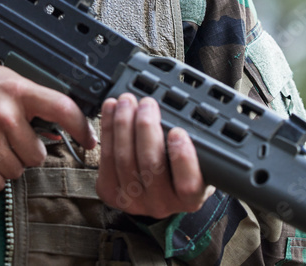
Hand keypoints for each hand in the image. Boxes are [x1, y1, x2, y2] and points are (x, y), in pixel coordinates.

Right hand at [0, 65, 96, 192]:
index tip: (88, 139)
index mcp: (15, 89)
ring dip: (8, 165)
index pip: (62, 107)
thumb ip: (28, 96)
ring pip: (19, 170)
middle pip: (38, 153)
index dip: (81, 126)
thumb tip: (58, 120)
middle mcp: (4, 113)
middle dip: (27, 152)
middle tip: (9, 140)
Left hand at [96, 93, 213, 218]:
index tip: (178, 131)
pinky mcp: (110, 192)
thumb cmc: (180, 169)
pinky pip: (106, 158)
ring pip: (124, 159)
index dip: (182, 157)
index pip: (188, 184)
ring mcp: (133, 201)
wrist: (158, 189)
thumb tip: (180, 116)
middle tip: (147, 104)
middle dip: (146, 127)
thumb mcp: (199, 163)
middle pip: (150, 164)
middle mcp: (161, 205)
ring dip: (123, 124)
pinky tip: (111, 110)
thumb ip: (195, 148)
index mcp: (190, 199)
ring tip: (126, 101)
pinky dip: (107, 129)